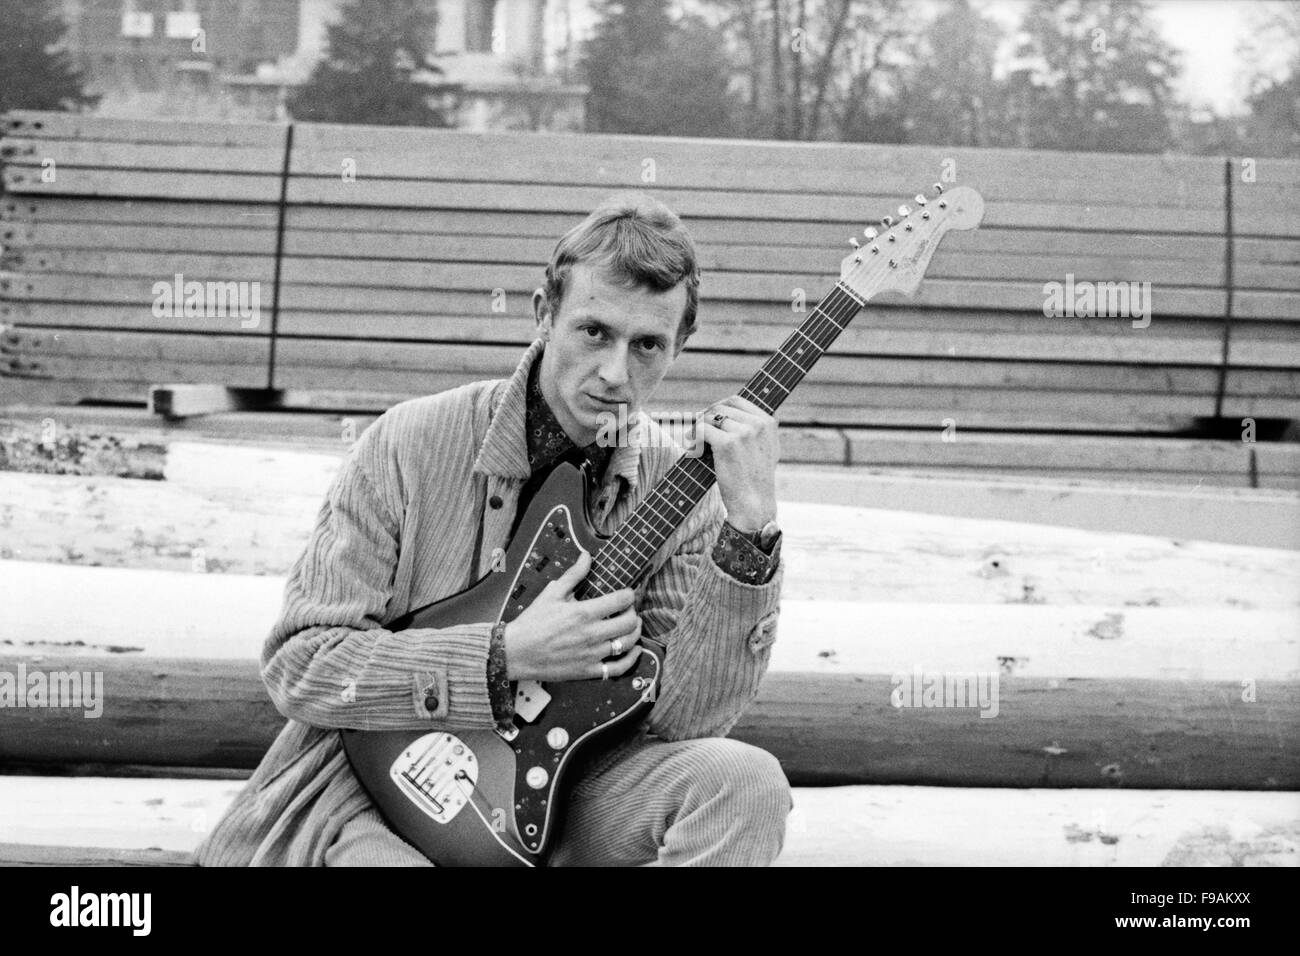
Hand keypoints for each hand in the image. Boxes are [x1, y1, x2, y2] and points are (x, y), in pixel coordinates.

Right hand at [502, 550, 642, 681]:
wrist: (516, 652)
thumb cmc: (533, 622)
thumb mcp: (552, 593)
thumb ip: (573, 575)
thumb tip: (586, 556)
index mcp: (583, 612)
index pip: (621, 600)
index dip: (630, 594)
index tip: (628, 593)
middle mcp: (591, 634)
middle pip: (629, 622)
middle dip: (633, 612)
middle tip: (629, 609)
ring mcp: (591, 654)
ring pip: (627, 644)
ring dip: (635, 632)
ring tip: (632, 625)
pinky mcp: (588, 671)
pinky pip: (618, 668)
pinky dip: (631, 659)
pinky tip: (634, 650)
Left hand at [695, 395, 779, 531]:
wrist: (754, 504)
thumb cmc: (755, 480)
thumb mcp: (768, 450)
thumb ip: (758, 430)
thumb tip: (736, 413)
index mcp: (768, 423)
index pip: (737, 401)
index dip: (718, 407)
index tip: (709, 418)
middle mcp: (758, 425)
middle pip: (721, 407)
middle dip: (705, 416)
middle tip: (696, 429)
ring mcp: (743, 433)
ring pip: (710, 417)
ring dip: (698, 426)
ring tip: (693, 439)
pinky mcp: (727, 444)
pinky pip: (702, 429)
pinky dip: (694, 437)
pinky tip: (692, 447)